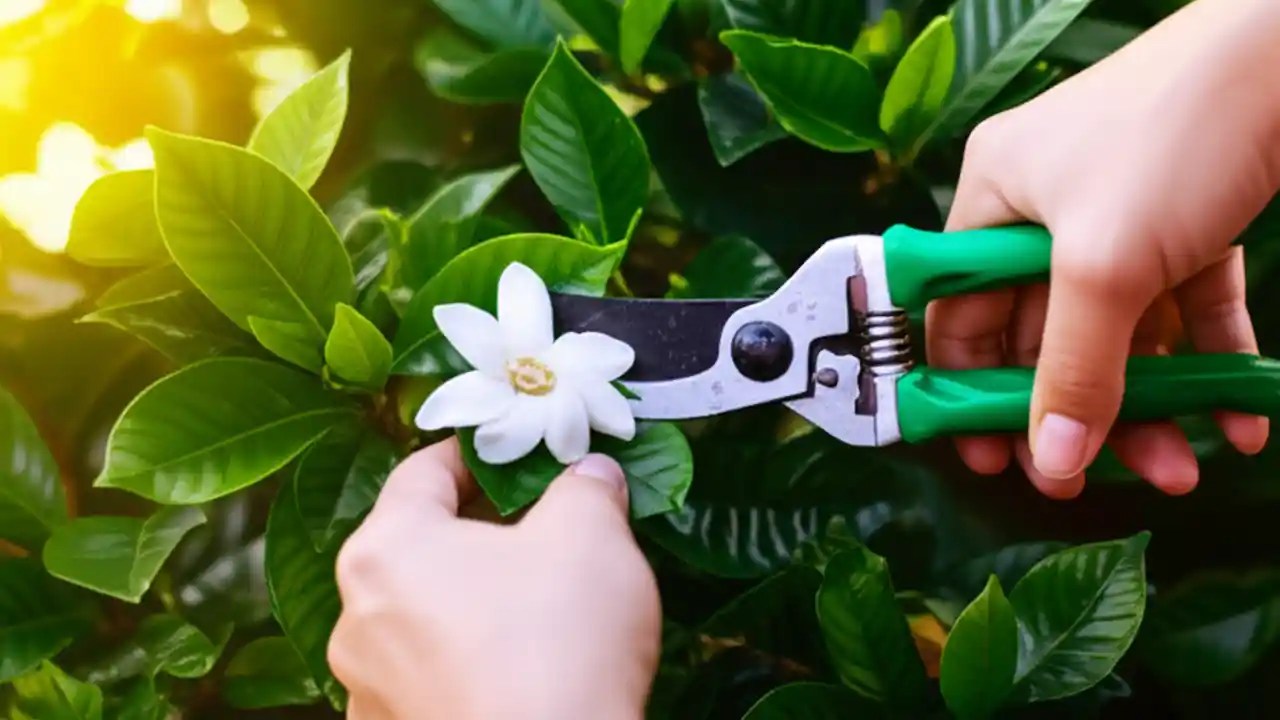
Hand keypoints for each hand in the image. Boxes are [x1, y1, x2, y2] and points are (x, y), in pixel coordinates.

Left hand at [328, 439, 660, 719]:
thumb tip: (590, 474)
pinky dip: (470, 666)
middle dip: (483, 535)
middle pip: (421, 549)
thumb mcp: (591, 536)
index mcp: (387, 548)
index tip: (519, 454)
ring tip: (542, 609)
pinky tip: (525, 671)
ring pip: (424, 619)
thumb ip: (586, 487)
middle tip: (547, 530)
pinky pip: (432, 680)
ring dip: (475, 604)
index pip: (424, 472)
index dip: (478, 454)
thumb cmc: (558, 644)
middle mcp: (357, 616)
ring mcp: (370, 688)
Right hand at [929, 0, 1279, 497]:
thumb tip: (1051, 458)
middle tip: (1086, 477)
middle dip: (1074, 412)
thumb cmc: (1179, 127)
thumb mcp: (1105, 263)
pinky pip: (1184, 312)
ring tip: (1183, 465)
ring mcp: (1123, 219)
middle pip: (1043, 338)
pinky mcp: (1190, 224)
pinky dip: (1206, 366)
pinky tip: (1234, 417)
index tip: (989, 455)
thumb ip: (1074, 369)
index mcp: (996, 200)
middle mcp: (1050, 212)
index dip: (967, 389)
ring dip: (1149, 406)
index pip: (957, 313)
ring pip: (1119, 336)